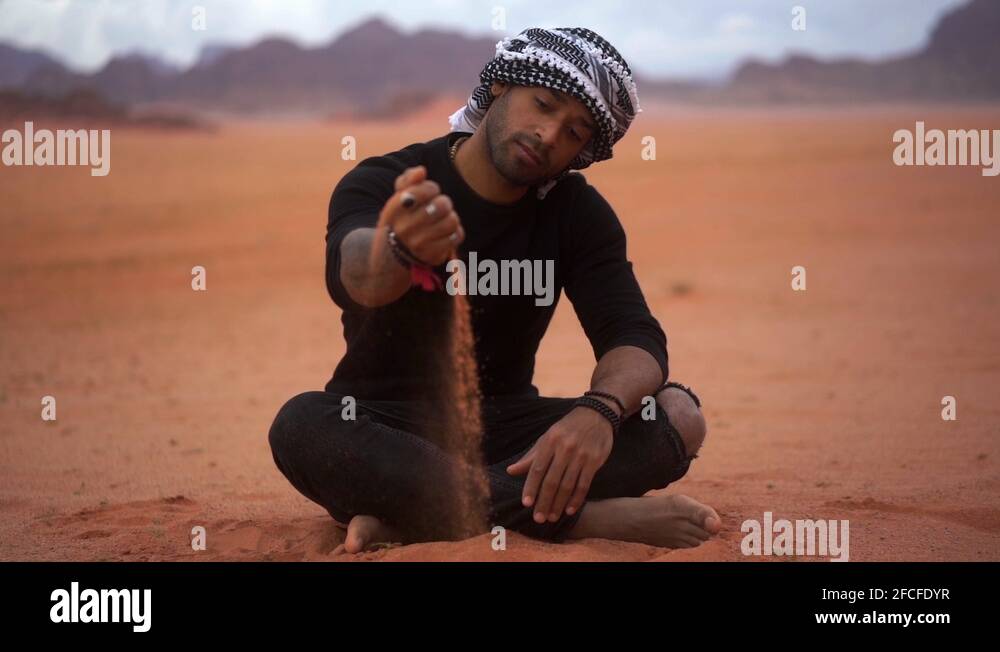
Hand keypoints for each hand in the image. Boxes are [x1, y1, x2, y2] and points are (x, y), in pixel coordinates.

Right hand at [378, 165, 464, 265]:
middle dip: (444, 202)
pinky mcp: (432, 256)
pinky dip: (455, 231)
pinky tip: (446, 232)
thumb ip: (408, 178)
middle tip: (438, 206)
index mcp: (393, 210)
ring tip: (443, 219)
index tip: (430, 192)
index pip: (421, 191)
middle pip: (442, 205)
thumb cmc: (404, 215)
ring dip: (451, 217)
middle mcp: (404, 229)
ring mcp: (418, 245)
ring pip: (451, 221)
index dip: (431, 188)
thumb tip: (421, 171)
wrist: (396, 251)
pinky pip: (456, 236)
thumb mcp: (400, 196)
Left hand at [506, 405, 614, 522]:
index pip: (537, 469)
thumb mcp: (547, 438)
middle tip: (539, 518)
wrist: (596, 415)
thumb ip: (531, 457)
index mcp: (549, 442)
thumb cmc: (567, 429)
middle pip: (552, 480)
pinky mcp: (594, 461)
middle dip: (544, 501)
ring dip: (559, 504)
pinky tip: (569, 510)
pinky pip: (584, 484)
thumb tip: (510, 471)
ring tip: (552, 517)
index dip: (531, 487)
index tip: (526, 503)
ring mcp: (581, 455)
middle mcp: (564, 449)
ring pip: (567, 485)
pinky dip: (576, 499)